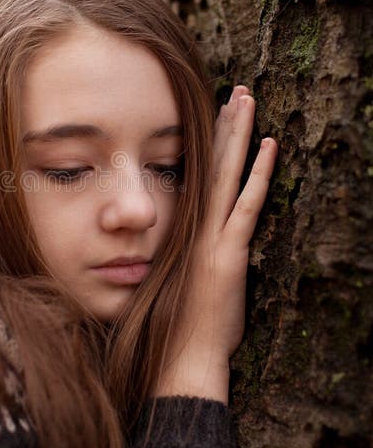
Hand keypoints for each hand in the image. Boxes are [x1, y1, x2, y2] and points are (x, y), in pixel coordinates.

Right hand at [154, 86, 277, 402]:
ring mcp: (210, 237)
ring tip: (246, 99)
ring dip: (237, 135)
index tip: (218, 112)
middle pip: (210, 164)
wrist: (182, 357)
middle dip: (223, 125)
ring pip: (225, 174)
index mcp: (186, 230)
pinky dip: (257, 174)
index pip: (197, 175)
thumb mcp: (181, 284)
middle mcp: (195, 226)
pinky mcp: (227, 252)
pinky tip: (268, 145)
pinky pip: (245, 204)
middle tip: (235, 90)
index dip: (208, 141)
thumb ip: (189, 257)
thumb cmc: (180, 328)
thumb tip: (193, 245)